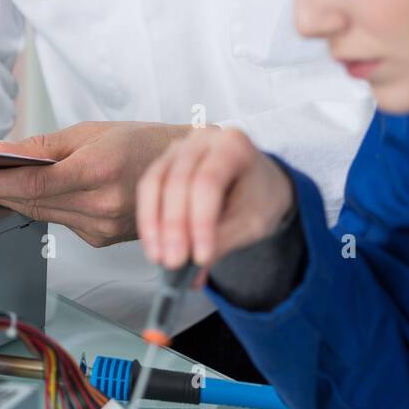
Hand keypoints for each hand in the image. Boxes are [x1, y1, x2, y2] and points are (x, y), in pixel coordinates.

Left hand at [0, 121, 190, 245]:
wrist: (184, 170)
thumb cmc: (143, 142)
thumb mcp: (92, 130)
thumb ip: (44, 144)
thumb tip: (2, 151)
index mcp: (97, 170)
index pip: (30, 181)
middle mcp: (100, 204)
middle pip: (29, 201)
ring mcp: (101, 226)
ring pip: (40, 214)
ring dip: (9, 200)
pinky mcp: (101, 238)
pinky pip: (59, 222)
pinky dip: (39, 207)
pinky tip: (23, 195)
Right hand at [136, 125, 295, 268]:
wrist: (260, 184)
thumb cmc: (259, 199)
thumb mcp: (252, 223)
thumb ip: (222, 241)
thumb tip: (189, 270)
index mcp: (235, 144)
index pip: (209, 181)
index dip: (201, 221)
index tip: (201, 257)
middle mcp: (204, 137)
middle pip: (179, 180)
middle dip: (174, 226)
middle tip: (174, 263)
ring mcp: (181, 145)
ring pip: (156, 182)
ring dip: (154, 224)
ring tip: (160, 258)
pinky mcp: (166, 159)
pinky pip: (148, 187)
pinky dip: (149, 218)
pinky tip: (154, 245)